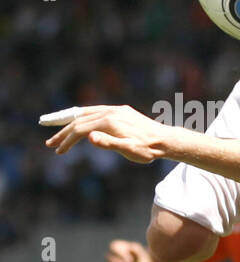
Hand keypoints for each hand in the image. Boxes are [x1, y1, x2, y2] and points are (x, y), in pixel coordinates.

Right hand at [44, 105, 169, 161]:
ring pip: (86, 114)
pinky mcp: (121, 111)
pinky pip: (96, 111)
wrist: (166, 140)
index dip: (67, 140)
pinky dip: (84, 116)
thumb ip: (109, 143)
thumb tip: (89, 137)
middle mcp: (110, 112)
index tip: (58, 151)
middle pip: (80, 120)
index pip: (80, 130)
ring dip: (71, 123)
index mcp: (109, 121)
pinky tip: (79, 122)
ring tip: (59, 132)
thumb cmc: (147, 150)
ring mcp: (116, 110)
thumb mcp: (129, 150)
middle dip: (63, 132)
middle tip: (50, 144)